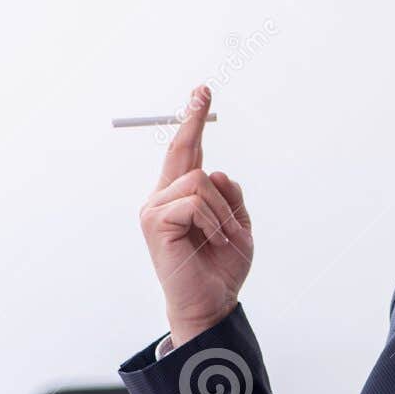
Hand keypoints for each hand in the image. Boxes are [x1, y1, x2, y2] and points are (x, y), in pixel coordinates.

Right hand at [138, 85, 253, 347]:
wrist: (211, 304)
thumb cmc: (221, 268)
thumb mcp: (239, 225)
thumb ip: (230, 197)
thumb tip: (216, 171)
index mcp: (181, 197)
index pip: (187, 153)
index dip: (192, 122)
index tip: (201, 92)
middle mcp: (162, 198)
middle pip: (182, 151)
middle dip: (192, 119)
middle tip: (203, 90)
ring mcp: (155, 209)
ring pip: (199, 181)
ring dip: (222, 211)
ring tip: (221, 237)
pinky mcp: (155, 223)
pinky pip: (194, 202)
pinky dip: (212, 221)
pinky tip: (211, 240)